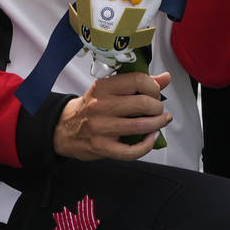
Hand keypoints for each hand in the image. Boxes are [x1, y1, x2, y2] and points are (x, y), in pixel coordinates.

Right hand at [52, 70, 172, 161]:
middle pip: (142, 103)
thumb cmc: (91, 107)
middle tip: (158, 109)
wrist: (64, 128)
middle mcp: (101, 105)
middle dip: (158, 107)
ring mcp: (101, 128)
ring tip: (161, 122)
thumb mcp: (109, 89)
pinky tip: (151, 138)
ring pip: (140, 126)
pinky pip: (131, 151)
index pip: (137, 80)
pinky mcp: (102, 147)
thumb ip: (137, 83)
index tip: (155, 92)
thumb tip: (165, 78)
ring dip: (157, 124)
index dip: (154, 86)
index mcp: (103, 87)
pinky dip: (147, 145)